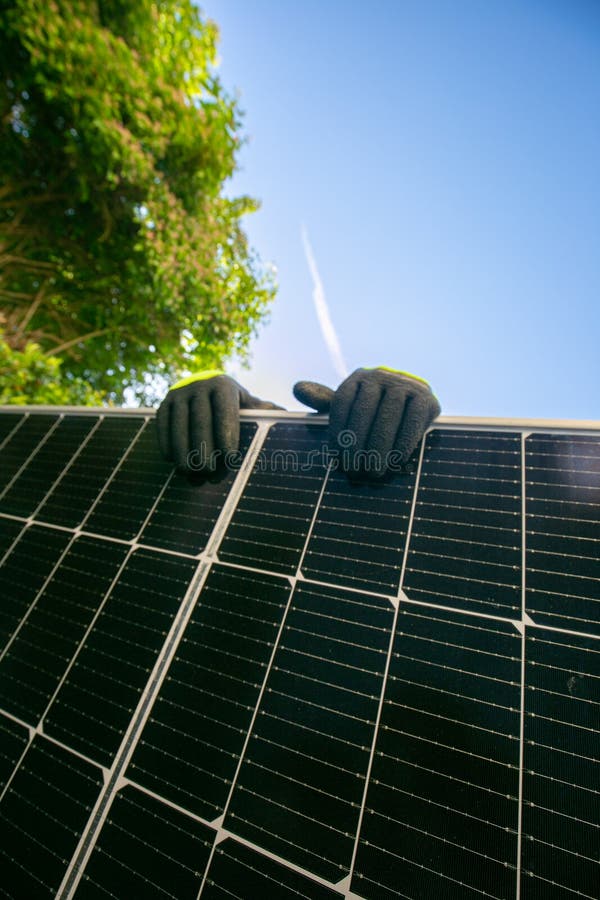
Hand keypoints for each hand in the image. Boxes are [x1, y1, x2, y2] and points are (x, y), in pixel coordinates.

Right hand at [157, 371, 281, 471]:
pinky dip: (167, 445)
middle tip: (211, 474)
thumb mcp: (249, 404)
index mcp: (224, 386)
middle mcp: (199, 386)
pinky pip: (162, 426)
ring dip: (184, 453)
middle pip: (200, 421)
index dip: (227, 434)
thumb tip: (291, 419)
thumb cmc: (233, 404)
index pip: (225, 411)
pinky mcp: (163, 403)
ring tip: (192, 475)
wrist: (203, 387)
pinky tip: (174, 462)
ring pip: (179, 426)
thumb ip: (266, 412)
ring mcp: (179, 394)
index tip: (231, 459)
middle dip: (205, 450)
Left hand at [294, 367, 439, 476]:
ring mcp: (404, 384)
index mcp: (357, 377)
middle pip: (364, 411)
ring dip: (379, 447)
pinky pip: (412, 421)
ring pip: (388, 417)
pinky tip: (396, 460)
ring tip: (373, 471)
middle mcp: (380, 375)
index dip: (337, 431)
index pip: (342, 402)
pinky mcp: (426, 398)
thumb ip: (325, 401)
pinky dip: (403, 442)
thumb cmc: (375, 410)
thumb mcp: (350, 405)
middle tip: (355, 471)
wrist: (415, 401)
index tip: (337, 459)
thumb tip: (297, 389)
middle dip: (358, 445)